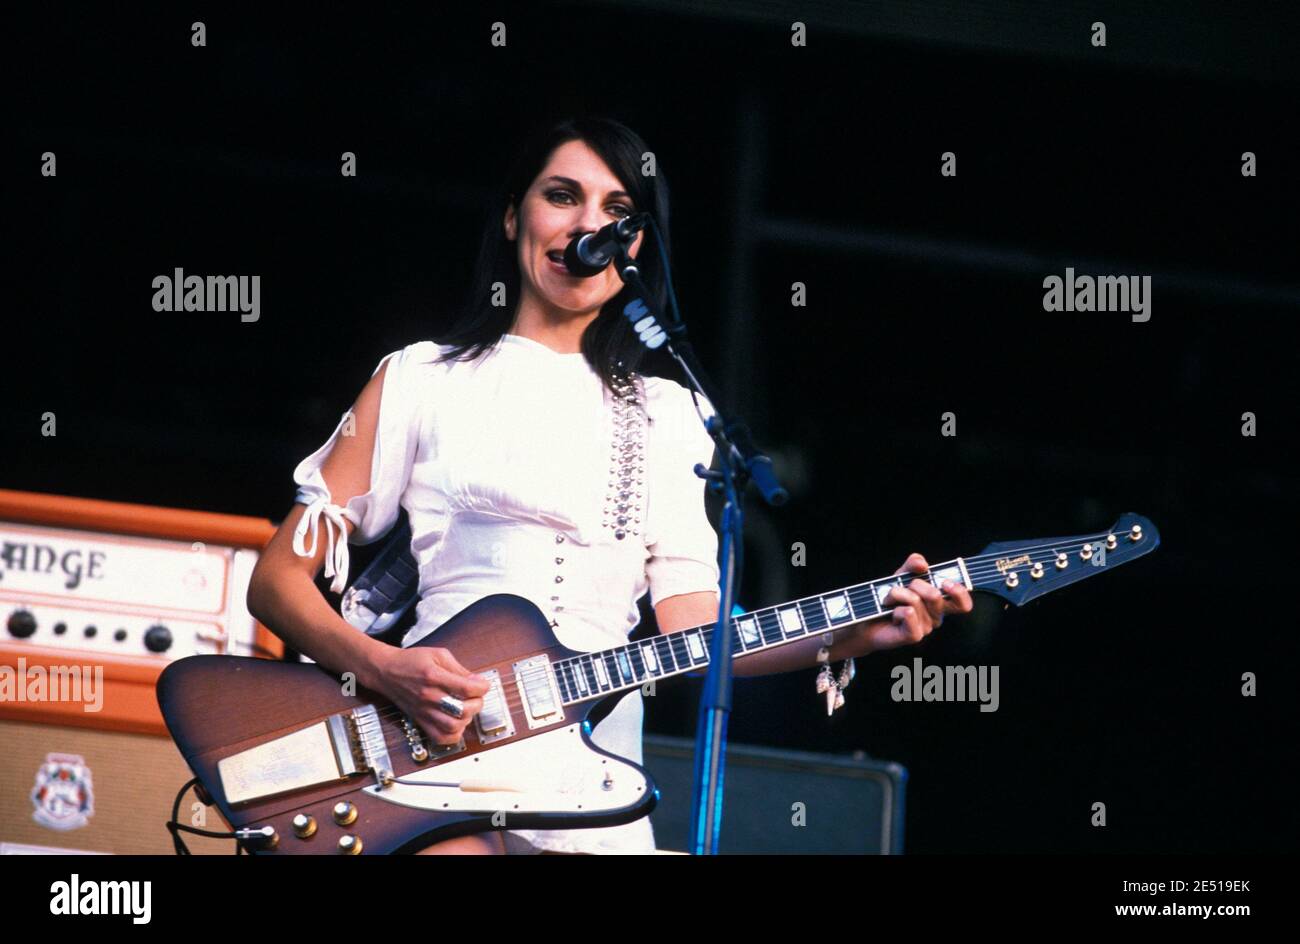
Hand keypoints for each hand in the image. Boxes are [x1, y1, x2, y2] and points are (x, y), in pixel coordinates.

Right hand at [373, 645, 490, 745]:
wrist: (386, 671)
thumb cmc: (411, 661)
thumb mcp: (438, 654)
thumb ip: (459, 668)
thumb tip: (477, 680)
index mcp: (433, 676)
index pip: (467, 688)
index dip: (482, 687)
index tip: (483, 684)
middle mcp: (428, 696)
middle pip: (462, 710)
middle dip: (477, 703)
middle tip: (476, 697)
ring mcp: (424, 711)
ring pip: (452, 727)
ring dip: (466, 719)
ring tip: (466, 709)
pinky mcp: (420, 720)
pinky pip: (439, 737)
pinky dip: (453, 734)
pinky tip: (457, 723)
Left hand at [846, 553, 973, 654]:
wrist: (867, 617)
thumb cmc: (888, 598)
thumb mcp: (901, 575)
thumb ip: (913, 564)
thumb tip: (923, 564)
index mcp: (939, 602)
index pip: (963, 603)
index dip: (959, 592)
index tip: (945, 582)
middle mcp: (936, 616)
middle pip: (936, 596)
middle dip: (914, 584)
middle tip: (902, 587)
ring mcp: (926, 628)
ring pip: (916, 601)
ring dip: (896, 594)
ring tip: (889, 600)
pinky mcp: (913, 636)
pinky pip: (908, 613)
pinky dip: (895, 608)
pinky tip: (891, 614)